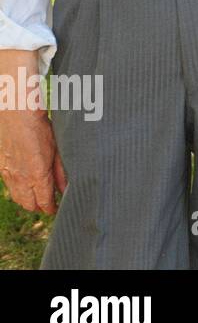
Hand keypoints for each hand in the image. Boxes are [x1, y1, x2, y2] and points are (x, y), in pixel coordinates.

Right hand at [0, 100, 66, 214]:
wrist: (14, 114)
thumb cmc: (40, 128)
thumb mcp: (56, 149)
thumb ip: (60, 172)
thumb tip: (65, 189)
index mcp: (37, 176)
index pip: (44, 202)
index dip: (51, 208)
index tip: (57, 209)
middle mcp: (20, 179)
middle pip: (28, 204)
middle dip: (39, 207)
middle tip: (48, 204)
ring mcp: (8, 174)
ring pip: (16, 197)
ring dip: (26, 200)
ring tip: (37, 196)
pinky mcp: (0, 167)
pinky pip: (9, 185)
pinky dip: (17, 189)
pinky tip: (24, 184)